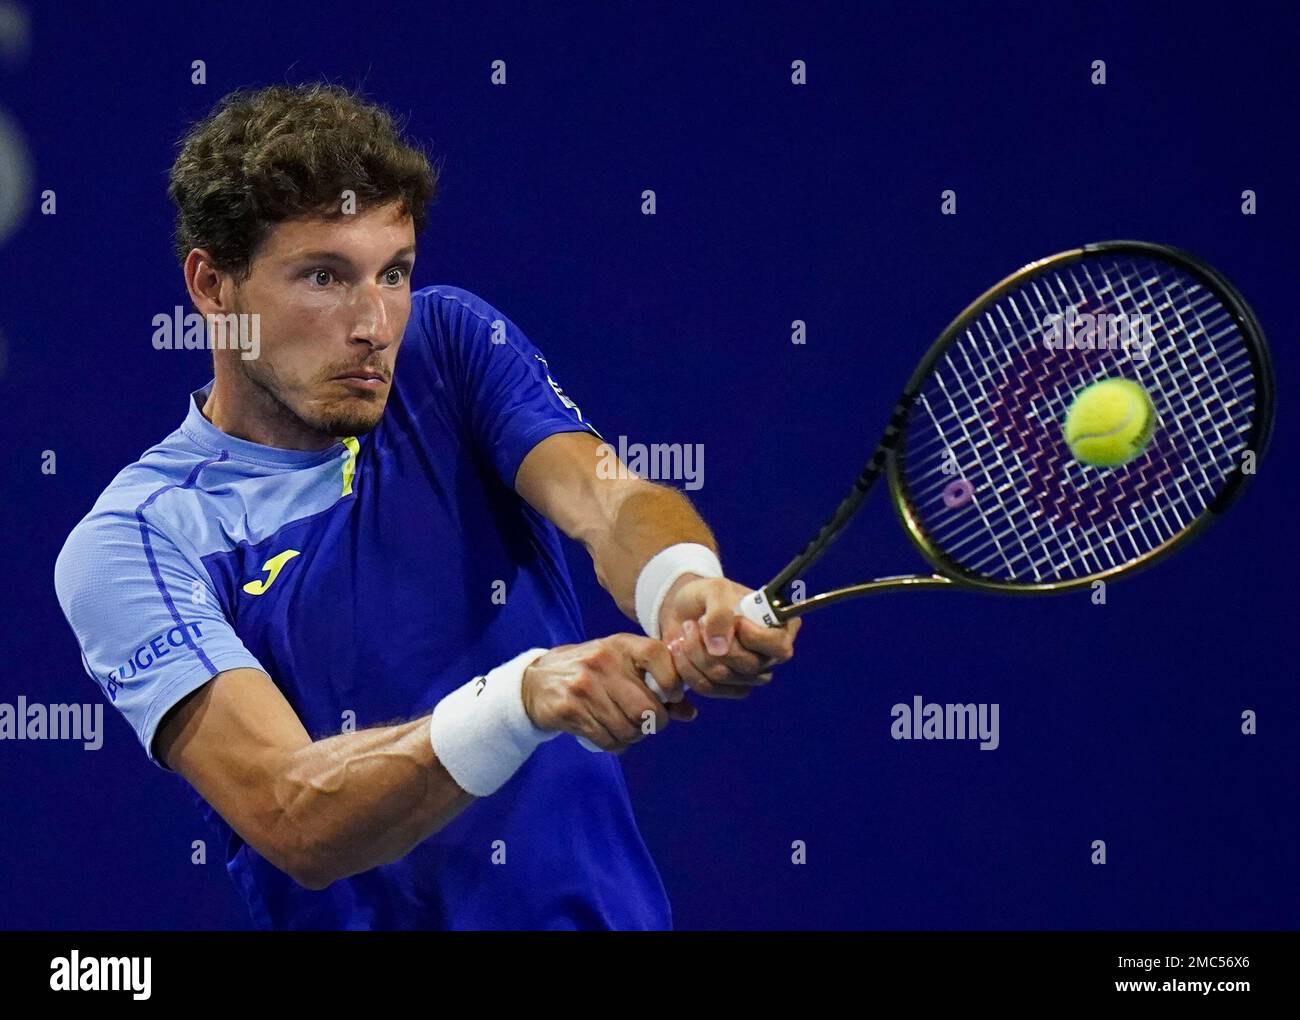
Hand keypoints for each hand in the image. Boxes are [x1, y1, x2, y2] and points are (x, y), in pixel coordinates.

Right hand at [521, 634, 697, 752]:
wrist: (537, 681)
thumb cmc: (592, 673)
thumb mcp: (622, 667)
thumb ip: (657, 684)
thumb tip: (689, 712)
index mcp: (621, 645)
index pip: (658, 655)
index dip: (672, 681)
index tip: (671, 696)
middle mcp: (603, 661)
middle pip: (646, 708)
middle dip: (653, 723)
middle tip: (647, 722)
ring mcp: (584, 686)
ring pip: (628, 728)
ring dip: (633, 736)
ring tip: (625, 728)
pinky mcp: (569, 709)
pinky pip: (607, 740)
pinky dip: (615, 744)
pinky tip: (609, 734)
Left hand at [658, 575, 801, 698]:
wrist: (683, 609)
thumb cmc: (708, 595)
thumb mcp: (715, 590)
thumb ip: (720, 613)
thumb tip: (719, 649)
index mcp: (780, 628)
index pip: (778, 646)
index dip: (753, 637)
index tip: (734, 619)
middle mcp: (769, 656)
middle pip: (748, 665)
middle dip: (715, 642)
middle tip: (698, 621)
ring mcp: (750, 676)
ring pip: (723, 677)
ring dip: (695, 652)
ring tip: (686, 629)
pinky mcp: (727, 688)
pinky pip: (707, 687)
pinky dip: (687, 667)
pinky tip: (679, 648)